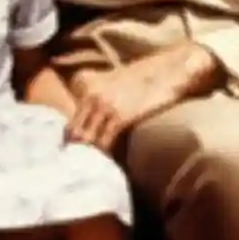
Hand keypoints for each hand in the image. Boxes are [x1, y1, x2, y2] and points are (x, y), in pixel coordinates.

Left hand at [66, 42, 223, 152]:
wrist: (168, 69)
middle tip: (80, 167)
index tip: (72, 154)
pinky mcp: (120, 117)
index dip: (69, 141)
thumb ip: (98, 94)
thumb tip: (93, 119)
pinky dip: (105, 155)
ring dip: (89, 156)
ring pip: (86, 139)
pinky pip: (105, 142)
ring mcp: (104, 106)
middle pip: (74, 132)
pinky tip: (108, 164)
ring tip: (93, 170)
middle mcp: (91, 95)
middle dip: (75, 151)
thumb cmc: (145, 76)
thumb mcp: (113, 79)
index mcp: (87, 86)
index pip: (70, 121)